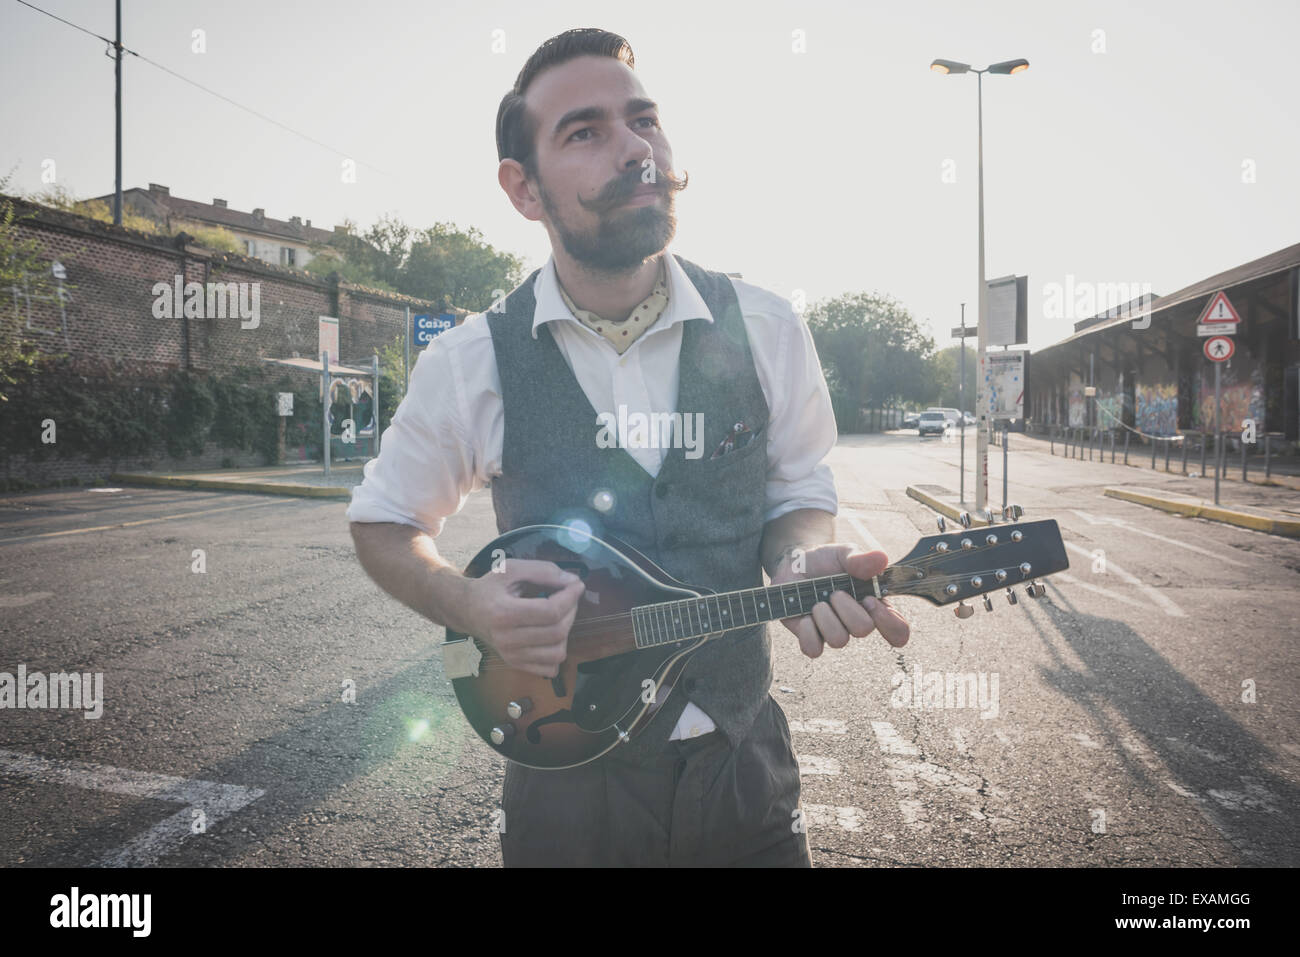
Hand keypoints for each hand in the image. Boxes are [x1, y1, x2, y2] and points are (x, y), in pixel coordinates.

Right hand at [463, 559, 585, 677]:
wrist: (467, 610)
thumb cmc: (491, 587)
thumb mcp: (512, 568)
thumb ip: (543, 571)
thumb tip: (572, 581)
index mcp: (503, 613)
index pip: (550, 611)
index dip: (570, 597)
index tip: (576, 585)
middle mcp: (506, 639)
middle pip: (557, 631)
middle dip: (571, 610)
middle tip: (568, 596)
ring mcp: (510, 655)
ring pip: (558, 652)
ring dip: (567, 631)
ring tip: (559, 615)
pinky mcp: (515, 664)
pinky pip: (550, 668)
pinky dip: (558, 652)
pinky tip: (551, 634)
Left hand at [769, 543, 909, 656]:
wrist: (794, 566)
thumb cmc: (825, 562)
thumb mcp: (843, 554)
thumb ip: (861, 559)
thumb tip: (882, 558)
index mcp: (873, 604)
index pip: (898, 630)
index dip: (889, 622)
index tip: (870, 600)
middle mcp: (856, 622)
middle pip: (864, 630)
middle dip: (847, 607)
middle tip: (835, 593)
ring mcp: (833, 632)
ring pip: (838, 640)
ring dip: (825, 616)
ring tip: (818, 602)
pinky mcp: (811, 638)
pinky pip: (813, 649)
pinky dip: (808, 631)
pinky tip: (805, 616)